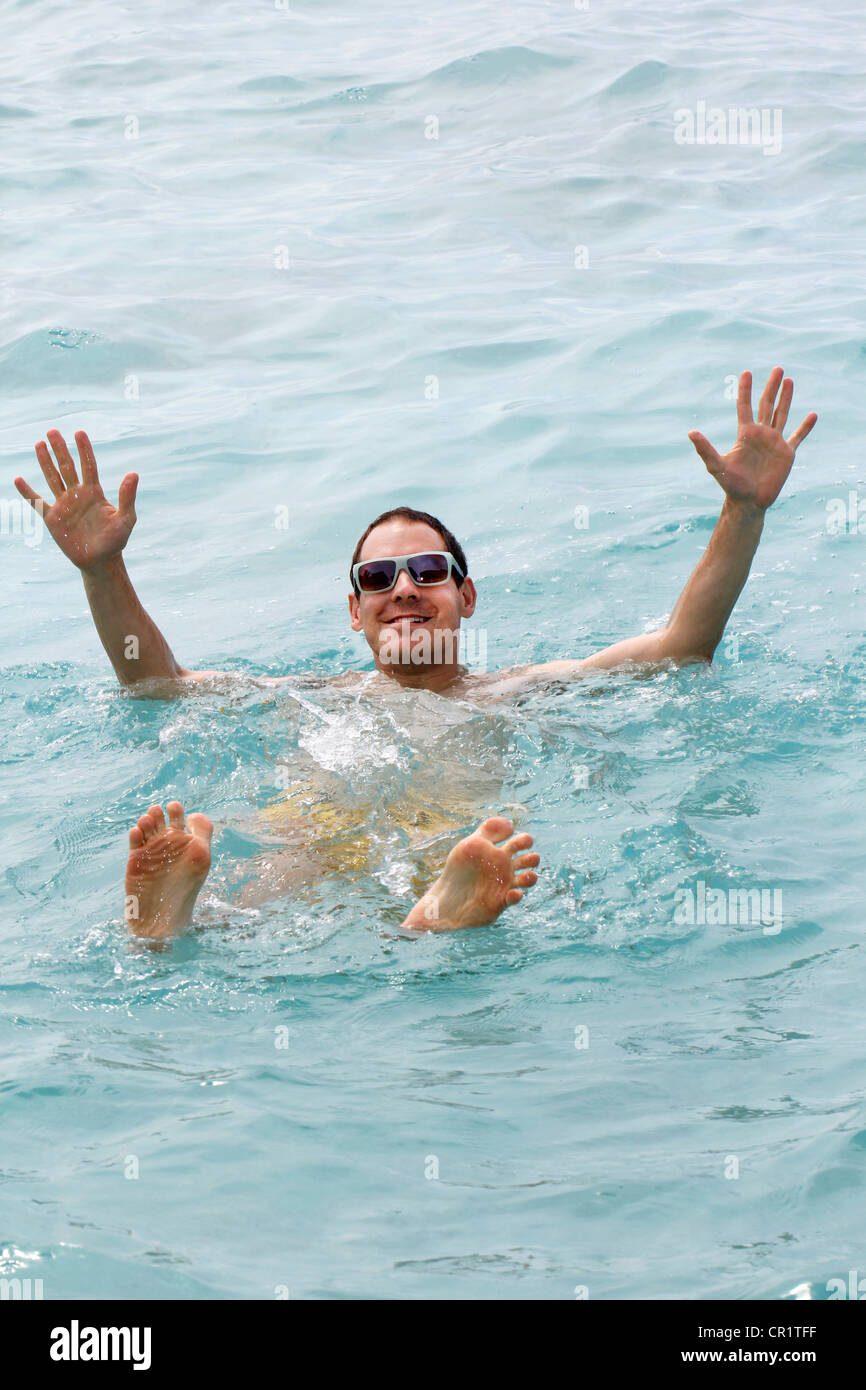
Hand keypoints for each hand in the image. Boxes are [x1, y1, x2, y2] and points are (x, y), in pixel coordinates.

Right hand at [14, 429, 137, 569]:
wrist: (100, 561)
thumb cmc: (115, 541)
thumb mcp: (125, 519)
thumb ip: (127, 497)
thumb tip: (133, 473)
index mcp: (94, 493)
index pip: (88, 466)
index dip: (84, 450)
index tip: (79, 433)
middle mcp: (77, 495)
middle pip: (67, 467)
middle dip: (60, 450)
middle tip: (52, 431)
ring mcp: (64, 505)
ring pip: (53, 479)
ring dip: (45, 462)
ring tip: (39, 444)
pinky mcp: (53, 519)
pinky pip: (37, 502)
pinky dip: (28, 492)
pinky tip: (19, 479)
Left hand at [688, 368, 816, 510]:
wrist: (749, 502)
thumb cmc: (731, 485)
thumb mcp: (716, 465)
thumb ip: (705, 449)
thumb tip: (691, 432)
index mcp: (744, 434)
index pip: (744, 406)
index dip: (745, 390)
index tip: (747, 372)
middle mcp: (760, 435)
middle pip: (766, 405)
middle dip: (772, 387)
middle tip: (778, 369)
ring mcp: (774, 442)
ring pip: (781, 415)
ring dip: (786, 398)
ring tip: (790, 381)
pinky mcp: (787, 453)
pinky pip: (797, 437)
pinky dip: (805, 427)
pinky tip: (813, 415)